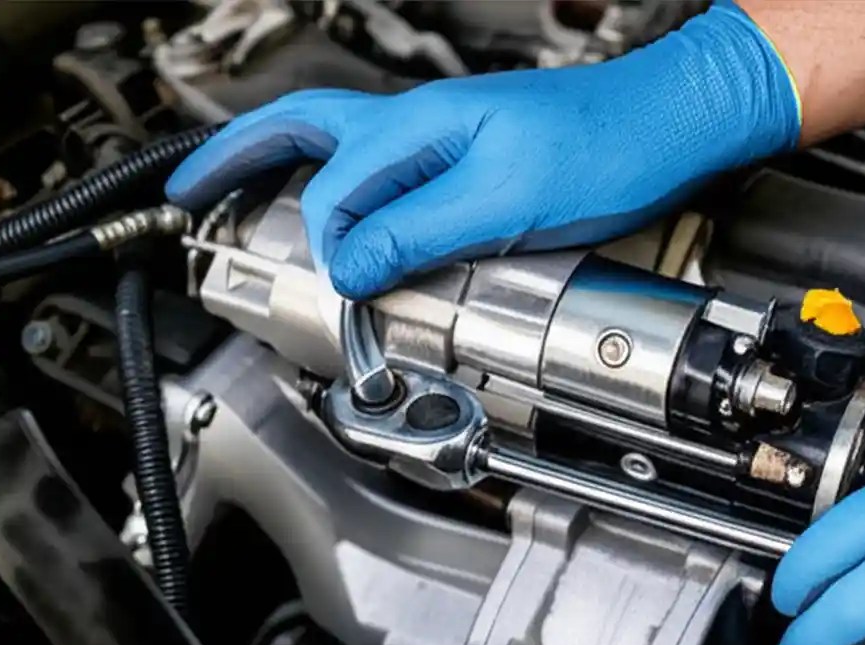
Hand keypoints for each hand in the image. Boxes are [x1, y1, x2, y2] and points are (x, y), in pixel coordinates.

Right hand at [165, 1, 798, 298]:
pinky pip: (393, 179)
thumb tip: (348, 268)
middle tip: (190, 192)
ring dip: (288, 173)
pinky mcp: (475, 162)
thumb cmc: (609, 151)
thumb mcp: (507, 201)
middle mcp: (421, 127)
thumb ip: (418, 233)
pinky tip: (360, 223)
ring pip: (343, 152)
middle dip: (238, 162)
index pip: (334, 198)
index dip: (324, 251)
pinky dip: (357, 200)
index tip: (336, 296)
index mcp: (417, 130)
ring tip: (245, 195)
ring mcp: (446, 140)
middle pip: (304, 134)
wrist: (673, 129)